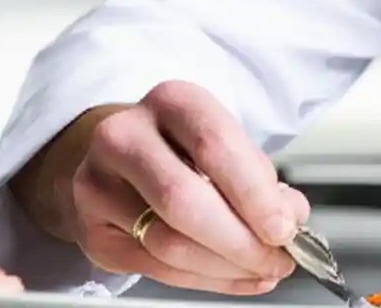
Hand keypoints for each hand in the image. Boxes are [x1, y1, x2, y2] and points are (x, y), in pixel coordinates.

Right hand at [16, 80, 306, 294]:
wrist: (118, 157)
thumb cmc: (182, 148)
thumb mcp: (226, 143)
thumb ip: (261, 179)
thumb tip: (289, 217)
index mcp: (171, 101)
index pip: (215, 147)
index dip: (254, 195)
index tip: (284, 227)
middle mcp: (125, 136)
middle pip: (184, 200)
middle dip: (240, 240)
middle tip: (276, 258)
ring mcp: (98, 185)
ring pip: (167, 242)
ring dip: (225, 266)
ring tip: (261, 270)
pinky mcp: (91, 231)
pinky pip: (154, 267)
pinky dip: (204, 279)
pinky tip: (233, 276)